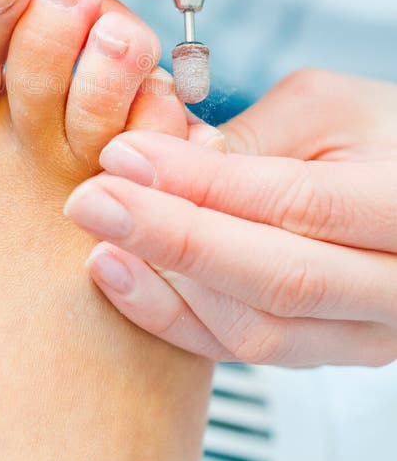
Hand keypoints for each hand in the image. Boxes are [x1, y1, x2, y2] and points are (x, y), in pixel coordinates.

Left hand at [65, 69, 396, 366]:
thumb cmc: (377, 134)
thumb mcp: (326, 108)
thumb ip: (251, 138)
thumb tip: (163, 163)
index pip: (299, 205)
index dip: (204, 186)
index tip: (125, 158)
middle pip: (277, 280)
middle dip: (170, 239)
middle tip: (92, 200)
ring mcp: (363, 331)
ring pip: (256, 331)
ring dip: (164, 286)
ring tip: (100, 237)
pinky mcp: (320, 349)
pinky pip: (242, 352)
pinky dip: (175, 317)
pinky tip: (125, 276)